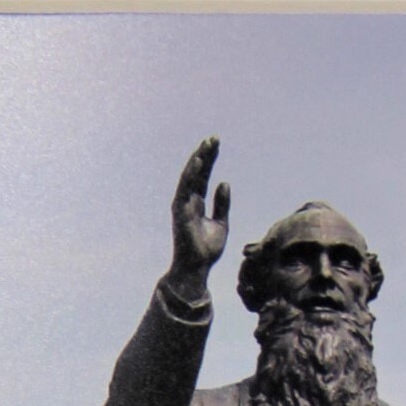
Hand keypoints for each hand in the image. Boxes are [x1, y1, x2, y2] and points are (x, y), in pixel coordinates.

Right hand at [167, 137, 228, 297]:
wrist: (198, 267)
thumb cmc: (207, 249)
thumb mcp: (221, 223)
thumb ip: (222, 204)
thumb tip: (224, 182)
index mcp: (197, 202)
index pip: (204, 176)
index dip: (209, 159)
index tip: (216, 144)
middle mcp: (188, 201)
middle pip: (197, 173)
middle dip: (204, 154)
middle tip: (214, 138)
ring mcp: (183, 205)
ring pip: (189, 177)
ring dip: (198, 160)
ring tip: (206, 145)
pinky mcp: (181, 211)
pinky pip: (185, 188)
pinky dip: (191, 174)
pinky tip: (198, 161)